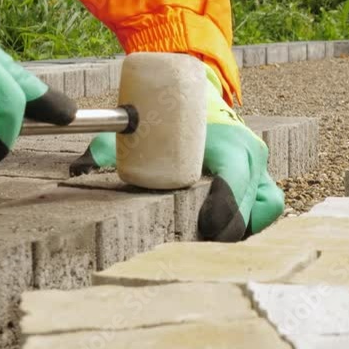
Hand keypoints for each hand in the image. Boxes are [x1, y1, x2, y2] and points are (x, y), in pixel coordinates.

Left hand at [71, 64, 284, 241]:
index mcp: (227, 141)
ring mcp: (262, 170)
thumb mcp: (145, 127)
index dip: (225, 206)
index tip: (207, 227)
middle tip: (192, 249)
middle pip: (248, 207)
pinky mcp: (265, 182)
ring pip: (261, 213)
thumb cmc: (173, 116)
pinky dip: (250, 224)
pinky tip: (223, 233)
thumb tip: (81, 167)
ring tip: (204, 241)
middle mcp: (251, 155)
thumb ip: (112, 146)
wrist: (202, 98)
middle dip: (223, 232)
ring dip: (236, 230)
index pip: (235, 178)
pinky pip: (267, 210)